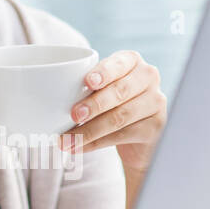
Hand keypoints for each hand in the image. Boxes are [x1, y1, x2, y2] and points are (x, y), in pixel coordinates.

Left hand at [59, 49, 166, 174]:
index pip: (120, 63)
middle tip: (73, 115)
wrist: (137, 134)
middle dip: (94, 104)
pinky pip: (122, 136)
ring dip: (90, 130)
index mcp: (132, 61)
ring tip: (68, 139)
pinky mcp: (155, 127)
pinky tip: (79, 147)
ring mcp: (155, 103)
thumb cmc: (113, 103)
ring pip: (119, 117)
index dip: (105, 72)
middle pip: (120, 92)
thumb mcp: (102, 88)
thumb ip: (88, 87)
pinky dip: (96, 143)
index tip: (88, 82)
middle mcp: (148, 78)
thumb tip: (54, 97)